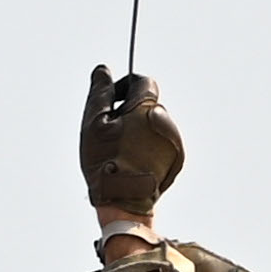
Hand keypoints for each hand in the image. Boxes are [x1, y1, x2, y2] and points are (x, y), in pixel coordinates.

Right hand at [79, 65, 184, 217]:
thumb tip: (102, 71)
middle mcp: (166, 121)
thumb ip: (100, 93)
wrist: (126, 200)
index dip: (123, 87)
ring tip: (120, 151)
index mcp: (146, 108)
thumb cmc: (106, 161)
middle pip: (147, 105)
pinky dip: (148, 147)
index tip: (109, 103)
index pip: (142, 81)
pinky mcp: (177, 160)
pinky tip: (132, 162)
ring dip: (138, 130)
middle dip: (129, 112)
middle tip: (110, 133)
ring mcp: (174, 142)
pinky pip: (160, 143)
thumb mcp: (94, 123)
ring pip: (153, 125)